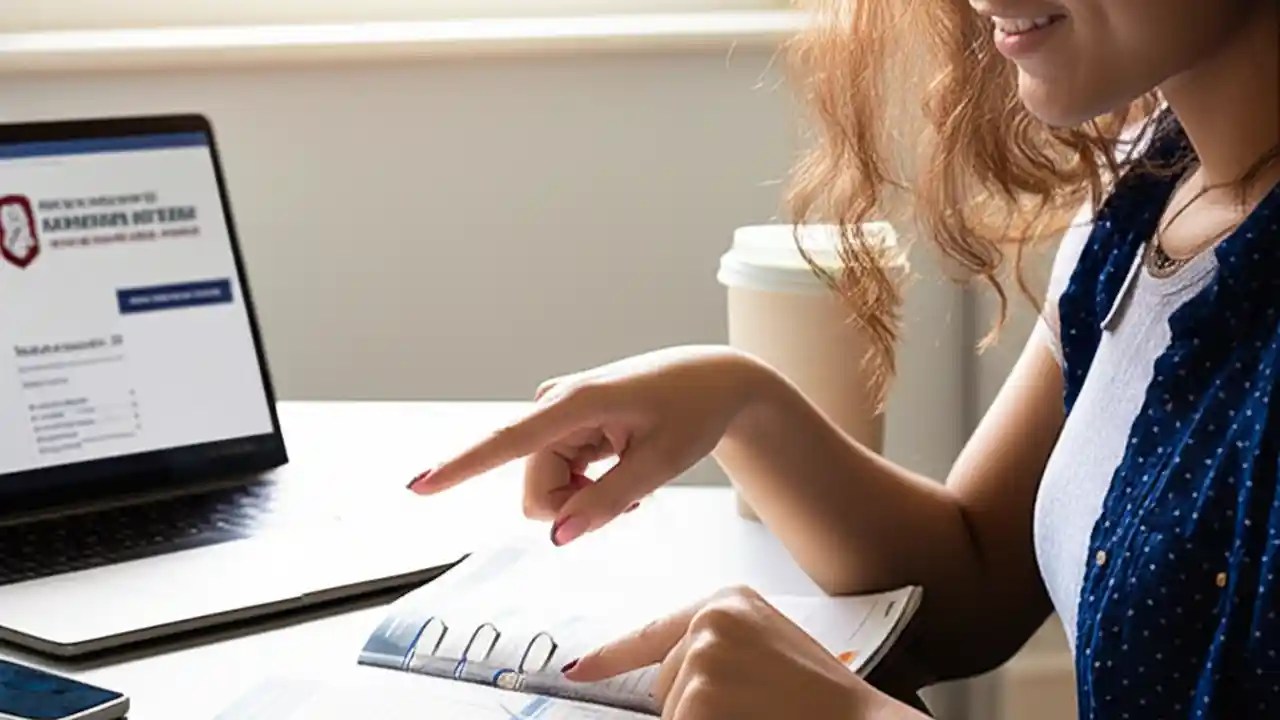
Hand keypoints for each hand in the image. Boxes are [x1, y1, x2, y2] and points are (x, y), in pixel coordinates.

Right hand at [407, 346, 772, 545]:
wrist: (715, 381)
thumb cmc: (694, 411)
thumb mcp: (660, 464)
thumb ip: (608, 502)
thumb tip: (558, 535)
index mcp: (578, 403)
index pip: (509, 440)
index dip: (462, 466)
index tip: (419, 485)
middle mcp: (557, 402)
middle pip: (535, 485)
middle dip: (573, 507)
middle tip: (631, 497)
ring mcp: (559, 412)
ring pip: (545, 484)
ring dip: (584, 497)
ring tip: (631, 475)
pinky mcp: (565, 421)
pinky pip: (558, 472)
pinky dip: (587, 484)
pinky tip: (621, 468)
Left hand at [561, 586, 906, 719]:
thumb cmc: (821, 700)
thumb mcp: (765, 654)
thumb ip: (716, 656)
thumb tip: (674, 686)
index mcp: (728, 603)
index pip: (653, 632)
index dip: (611, 656)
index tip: (578, 669)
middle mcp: (710, 620)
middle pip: (666, 682)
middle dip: (695, 707)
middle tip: (756, 707)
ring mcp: (701, 656)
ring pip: (673, 711)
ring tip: (761, 714)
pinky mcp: (698, 695)